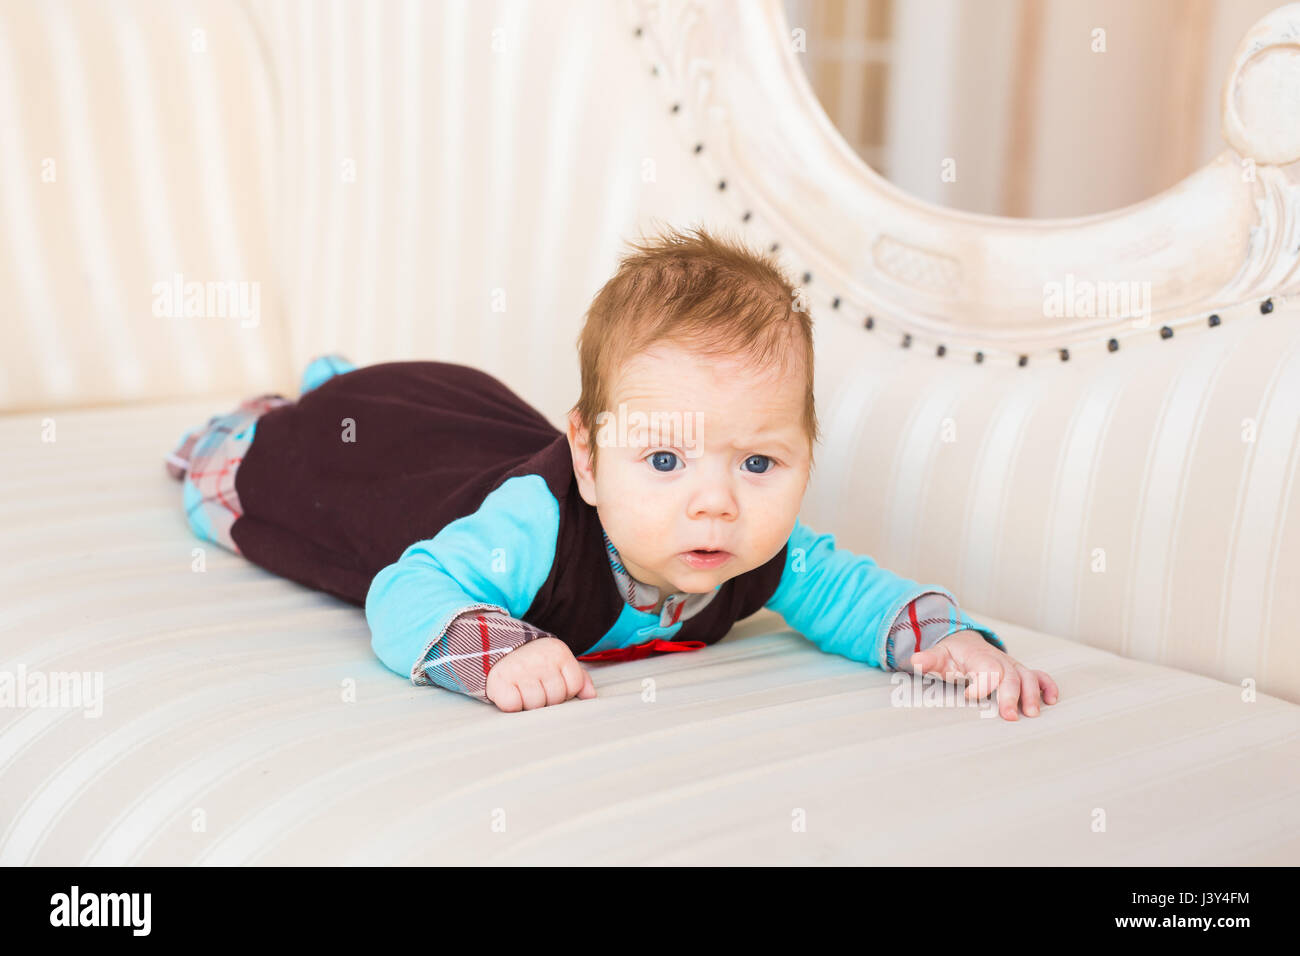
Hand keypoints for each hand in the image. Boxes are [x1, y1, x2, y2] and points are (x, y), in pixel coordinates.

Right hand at [485, 637, 596, 711]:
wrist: (495, 647)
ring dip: (528, 702)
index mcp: (559, 653)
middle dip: (547, 698)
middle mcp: (541, 660)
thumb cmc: (533, 661)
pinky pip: (513, 706)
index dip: (564, 691)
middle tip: (535, 686)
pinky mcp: (500, 681)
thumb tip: (591, 696)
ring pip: (536, 705)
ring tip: (522, 689)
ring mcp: (520, 670)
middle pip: (556, 698)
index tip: (552, 683)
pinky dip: (511, 704)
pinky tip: (510, 692)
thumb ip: (578, 677)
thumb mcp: (558, 661)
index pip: (574, 686)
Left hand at [908, 630, 1058, 720]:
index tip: (969, 696)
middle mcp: (999, 660)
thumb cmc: (952, 655)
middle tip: (1010, 717)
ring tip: (1032, 714)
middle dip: (1011, 695)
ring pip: (1028, 677)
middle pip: (1010, 675)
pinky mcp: (1020, 672)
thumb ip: (929, 659)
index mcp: (979, 657)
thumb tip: (916, 660)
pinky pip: (1039, 676)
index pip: (986, 668)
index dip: (982, 683)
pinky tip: (1051, 700)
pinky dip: (1047, 686)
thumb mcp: (938, 656)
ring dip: (1032, 694)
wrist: (965, 642)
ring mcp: (1012, 666)